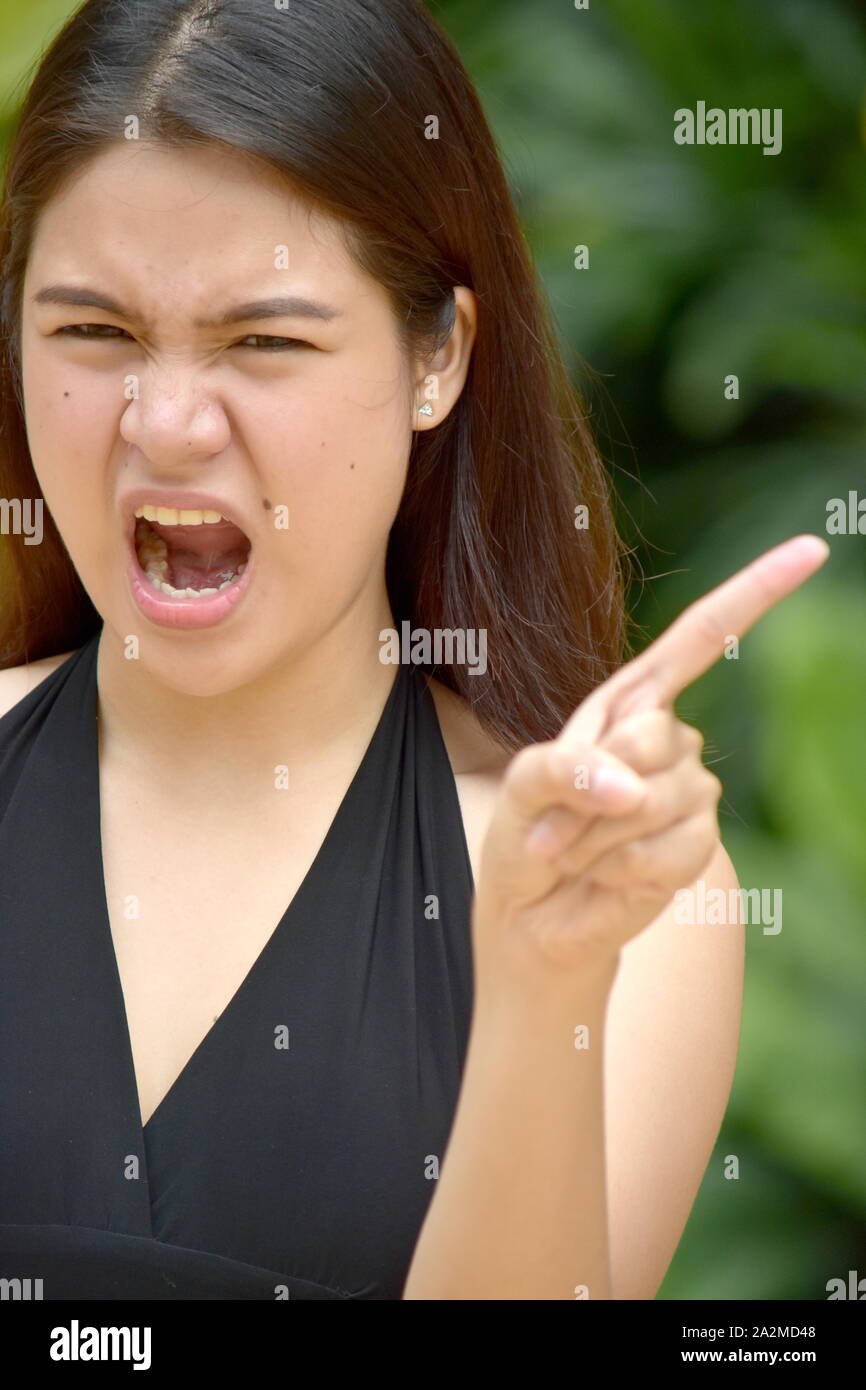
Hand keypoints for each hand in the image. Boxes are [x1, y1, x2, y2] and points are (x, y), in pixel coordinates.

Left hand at [471, 534, 829, 997]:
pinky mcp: (697, 843)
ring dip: (601, 839)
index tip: (813, 549)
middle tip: (556, 825)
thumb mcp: (522, 789)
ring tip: (578, 854)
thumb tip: (630, 789)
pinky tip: (609, 876)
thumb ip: (567, 772)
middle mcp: (668, 736)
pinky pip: (675, 851)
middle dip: (592, 790)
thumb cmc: (525, 837)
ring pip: (660, 800)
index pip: (702, 636)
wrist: (537, 916)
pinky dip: (627, 870)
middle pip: (654, 738)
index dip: (756, 592)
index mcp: (629, 699)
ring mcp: (691, 790)